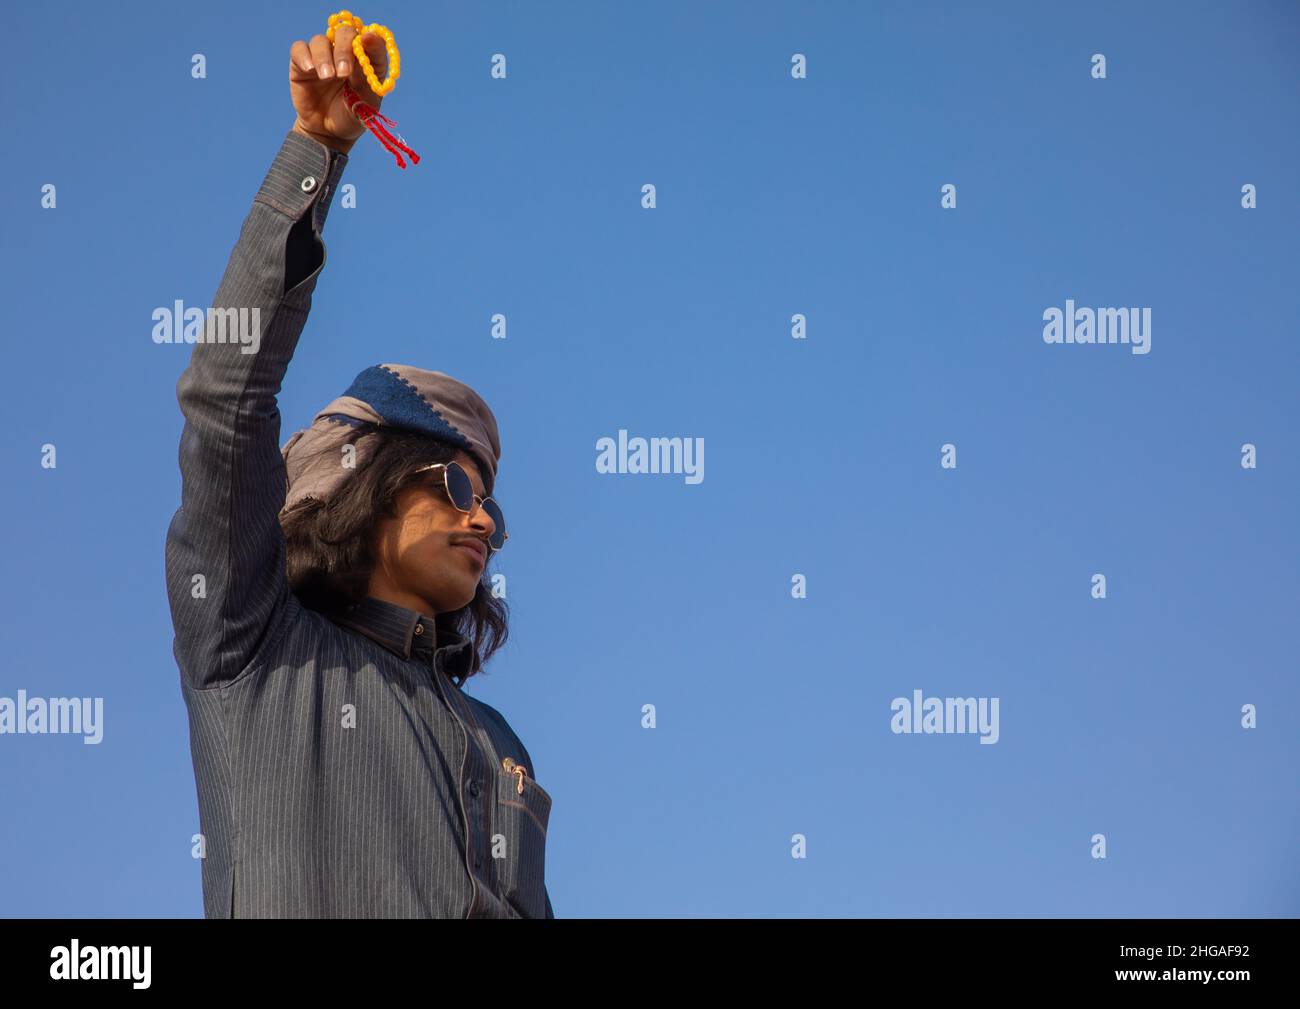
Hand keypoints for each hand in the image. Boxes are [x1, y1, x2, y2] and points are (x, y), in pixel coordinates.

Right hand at [289, 26, 389, 153]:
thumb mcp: (366, 103)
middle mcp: (344, 53)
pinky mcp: (302, 64)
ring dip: (324, 57)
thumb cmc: (352, 116)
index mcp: (367, 61)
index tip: (367, 41)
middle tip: (344, 73)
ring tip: (328, 77)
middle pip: (344, 34)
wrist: (329, 134)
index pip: (371, 40)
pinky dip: (304, 55)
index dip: (371, 38)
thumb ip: (367, 77)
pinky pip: (299, 49)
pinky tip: (310, 69)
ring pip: (320, 41)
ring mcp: (323, 57)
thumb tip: (364, 47)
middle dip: (344, 49)